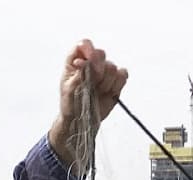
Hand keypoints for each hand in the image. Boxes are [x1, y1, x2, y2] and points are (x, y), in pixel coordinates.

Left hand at [49, 39, 129, 169]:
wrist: (81, 121)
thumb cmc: (71, 104)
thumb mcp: (69, 89)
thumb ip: (78, 74)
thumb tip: (82, 62)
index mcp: (76, 61)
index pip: (84, 45)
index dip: (88, 49)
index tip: (89, 60)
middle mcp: (91, 64)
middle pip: (101, 54)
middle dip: (98, 69)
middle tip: (93, 83)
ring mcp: (104, 72)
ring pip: (112, 66)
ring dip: (106, 82)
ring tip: (98, 92)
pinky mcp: (115, 82)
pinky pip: (123, 75)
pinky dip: (117, 84)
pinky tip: (109, 92)